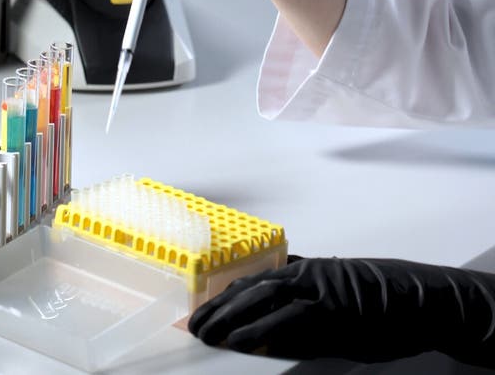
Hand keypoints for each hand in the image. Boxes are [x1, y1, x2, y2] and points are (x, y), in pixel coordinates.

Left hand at [188, 256, 494, 366]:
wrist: (416, 297)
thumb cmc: (379, 296)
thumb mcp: (336, 288)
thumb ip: (306, 290)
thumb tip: (276, 300)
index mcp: (304, 269)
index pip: (254, 281)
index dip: (224, 297)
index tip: (200, 312)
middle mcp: (305, 274)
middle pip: (251, 288)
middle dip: (219, 308)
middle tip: (193, 326)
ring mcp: (317, 289)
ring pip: (263, 297)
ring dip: (231, 317)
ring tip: (207, 334)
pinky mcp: (331, 308)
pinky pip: (289, 318)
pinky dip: (262, 328)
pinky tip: (241, 340)